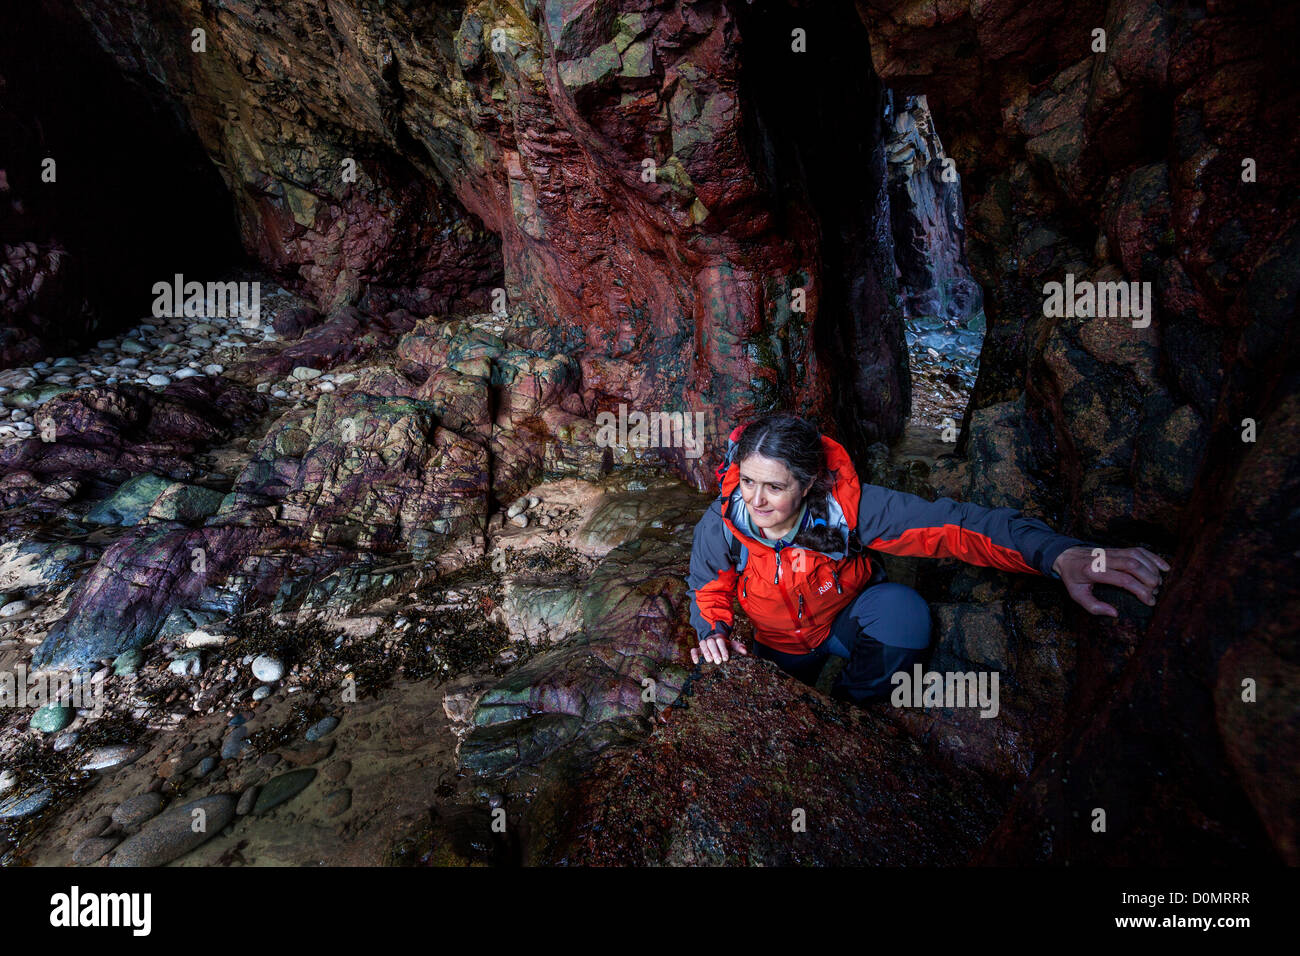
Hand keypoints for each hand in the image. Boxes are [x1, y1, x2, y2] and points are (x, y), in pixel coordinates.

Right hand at [690, 635, 748, 664]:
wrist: (716, 641)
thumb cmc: (726, 646)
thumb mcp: (732, 645)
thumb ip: (739, 647)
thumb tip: (745, 652)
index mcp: (720, 638)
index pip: (721, 642)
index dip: (723, 650)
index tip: (726, 658)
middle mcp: (711, 639)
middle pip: (711, 642)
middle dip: (715, 652)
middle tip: (718, 661)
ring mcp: (704, 644)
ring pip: (702, 644)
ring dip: (706, 652)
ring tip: (710, 661)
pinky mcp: (698, 649)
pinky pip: (694, 650)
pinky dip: (694, 655)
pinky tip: (696, 662)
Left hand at [1051, 546, 1169, 617]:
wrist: (1066, 556)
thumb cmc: (1073, 578)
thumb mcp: (1077, 595)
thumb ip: (1094, 606)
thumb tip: (1114, 613)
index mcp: (1093, 571)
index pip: (1123, 579)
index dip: (1140, 590)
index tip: (1150, 601)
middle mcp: (1104, 559)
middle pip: (1133, 566)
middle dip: (1149, 580)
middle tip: (1155, 593)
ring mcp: (1112, 552)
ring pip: (1137, 556)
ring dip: (1152, 569)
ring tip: (1158, 584)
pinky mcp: (1118, 549)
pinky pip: (1138, 550)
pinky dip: (1153, 557)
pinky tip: (1164, 567)